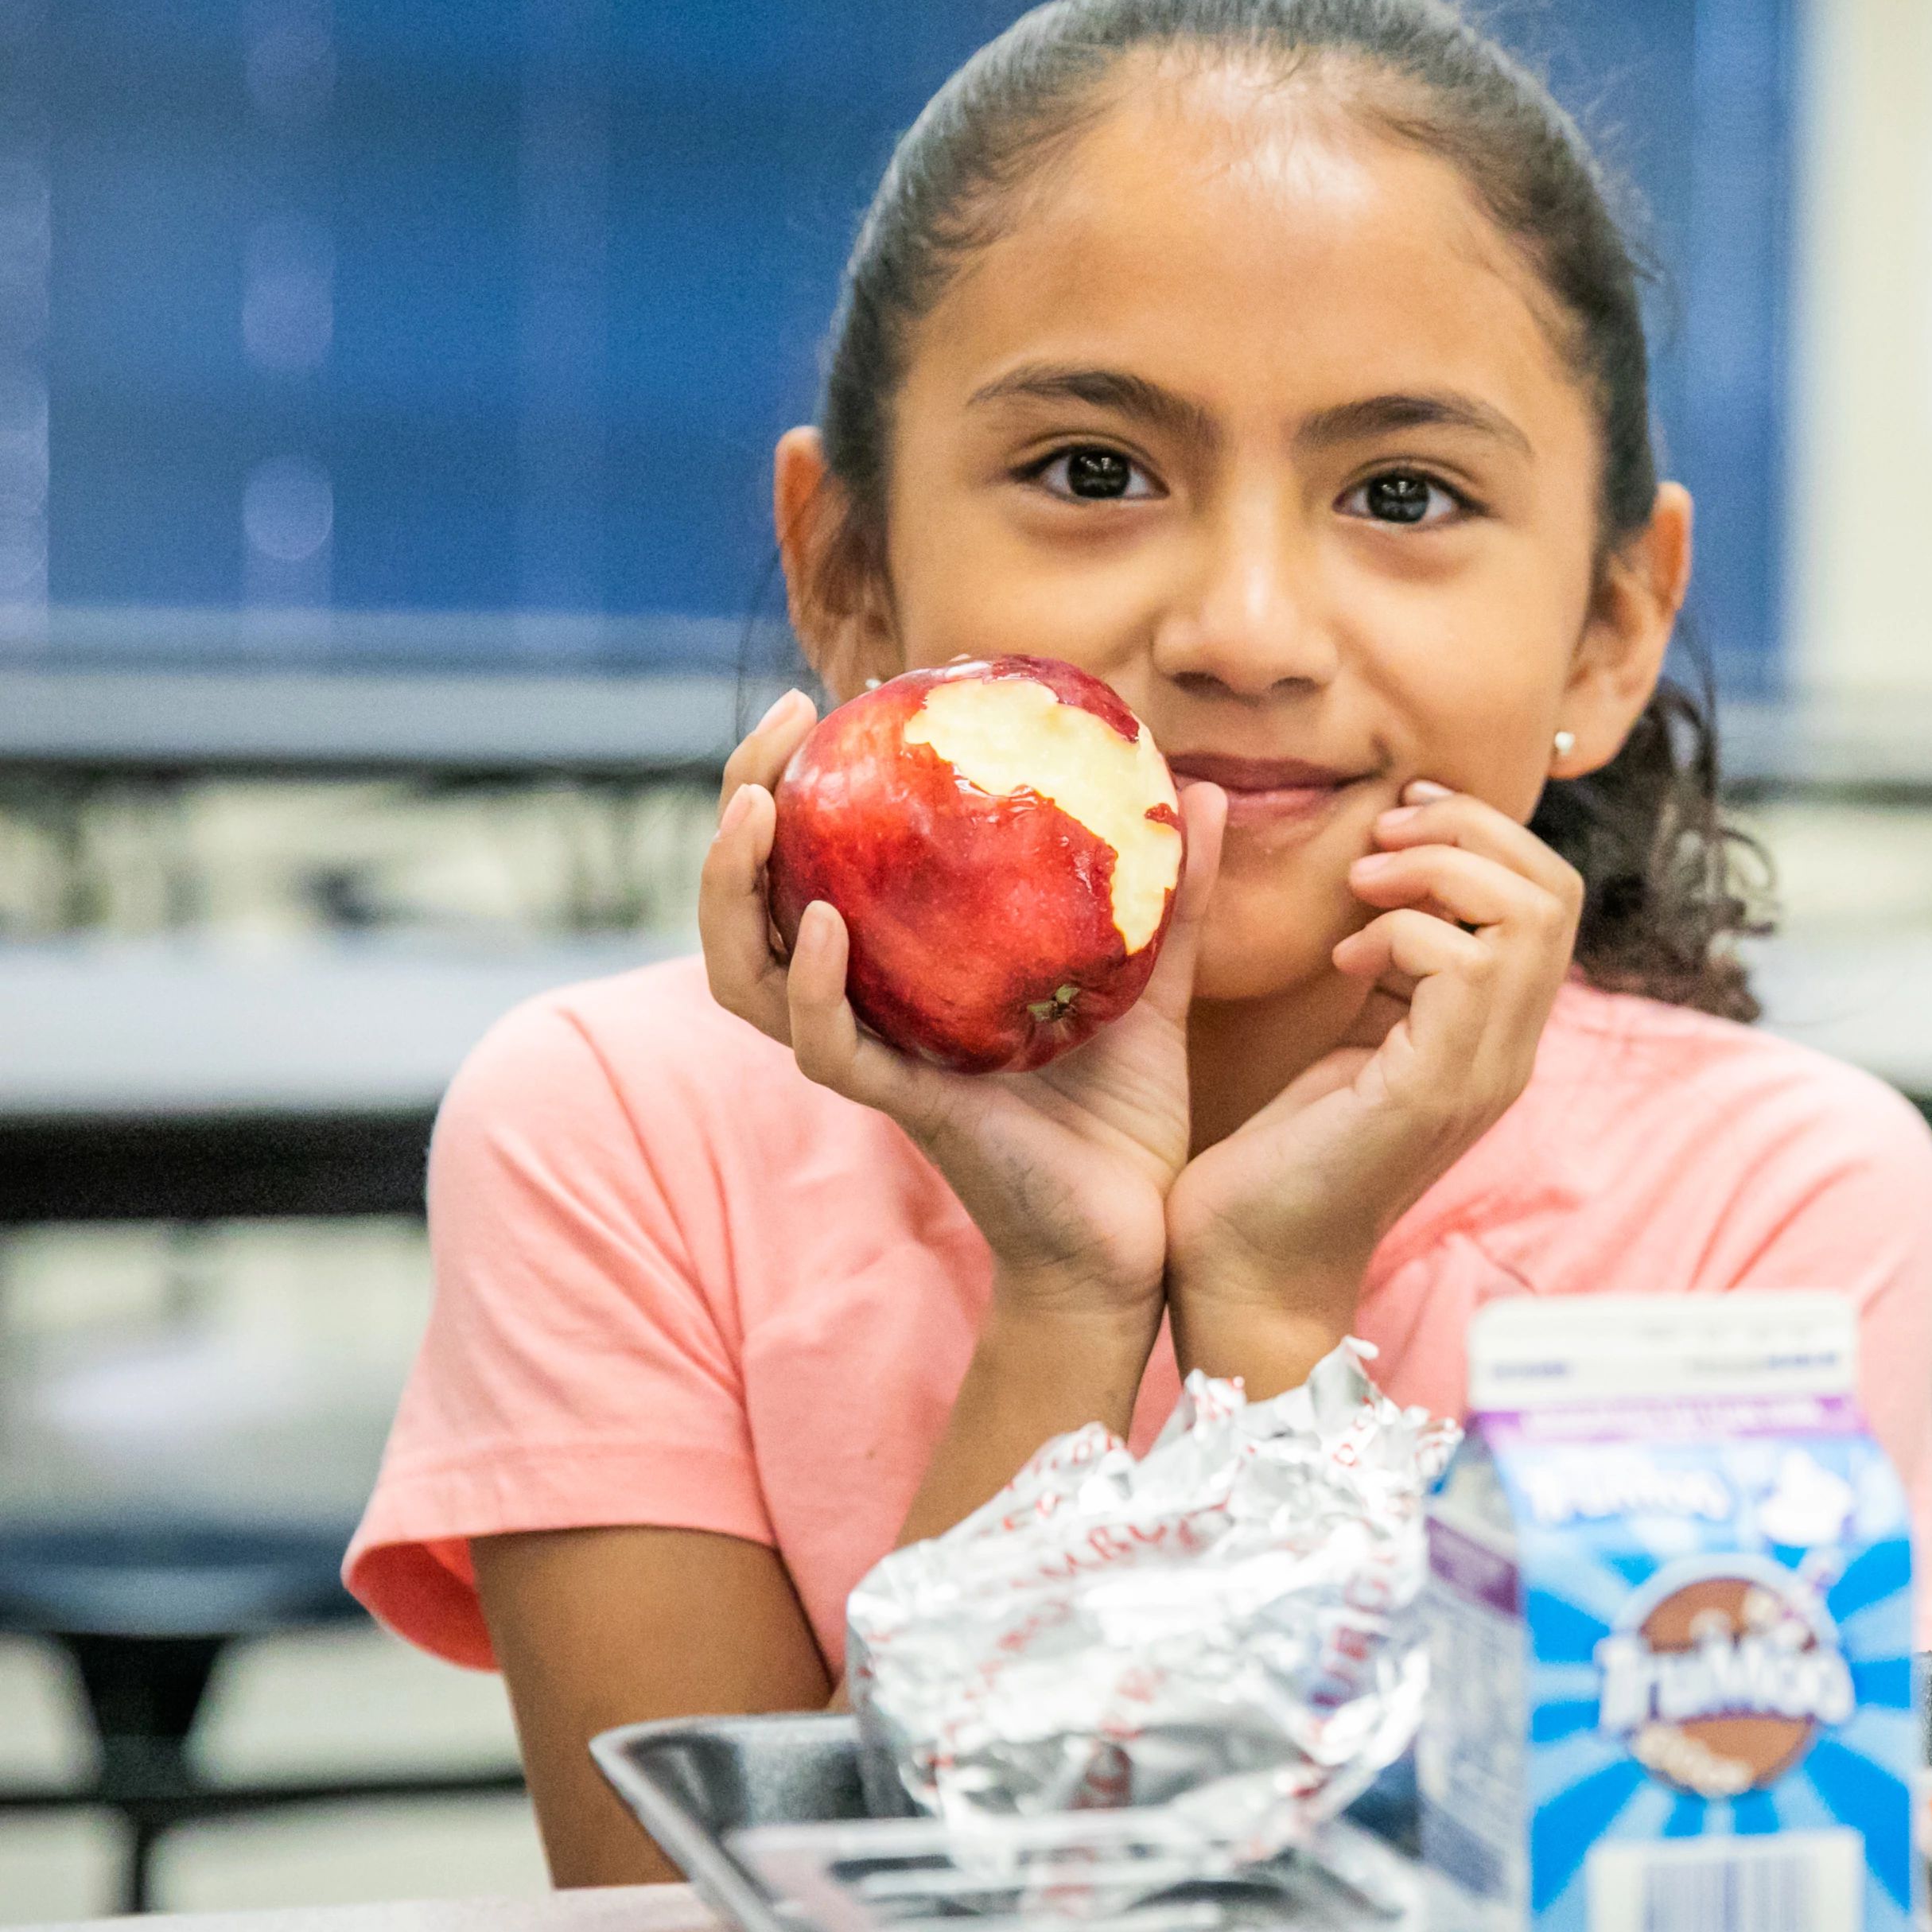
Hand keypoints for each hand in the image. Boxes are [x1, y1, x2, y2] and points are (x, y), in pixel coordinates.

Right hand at [696, 689, 1232, 1328]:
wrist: (1137, 1237)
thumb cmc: (1125, 1123)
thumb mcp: (1152, 984)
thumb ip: (1171, 893)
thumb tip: (1198, 785)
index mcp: (906, 972)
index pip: (816, 862)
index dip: (802, 780)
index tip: (832, 694)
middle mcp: (868, 1009)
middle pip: (748, 903)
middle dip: (740, 807)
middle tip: (775, 732)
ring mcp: (873, 1060)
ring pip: (745, 975)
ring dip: (733, 888)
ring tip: (754, 807)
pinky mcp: (897, 1110)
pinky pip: (824, 1045)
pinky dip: (811, 982)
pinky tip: (825, 924)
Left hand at [1164, 784, 1581, 1382]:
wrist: (1251, 1274)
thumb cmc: (1280, 1160)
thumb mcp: (1352, 1032)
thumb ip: (1386, 960)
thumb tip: (1380, 863)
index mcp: (1493, 1035)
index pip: (1549, 898)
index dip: (1482, 833)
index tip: (1398, 816)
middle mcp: (1507, 1053)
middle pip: (1556, 891)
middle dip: (1469, 830)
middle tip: (1384, 835)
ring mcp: (1482, 1074)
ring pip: (1529, 914)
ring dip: (1439, 869)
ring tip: (1365, 885)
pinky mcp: (1435, 1091)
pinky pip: (1465, 965)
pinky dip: (1401, 934)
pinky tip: (1344, 963)